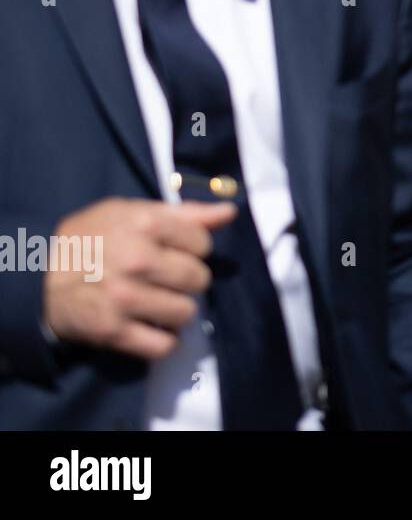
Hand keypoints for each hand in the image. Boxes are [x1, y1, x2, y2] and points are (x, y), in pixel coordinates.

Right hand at [43, 198, 237, 359]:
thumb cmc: (90, 238)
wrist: (37, 277)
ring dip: (176, 310)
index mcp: (145, 225)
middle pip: (199, 279)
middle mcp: (138, 260)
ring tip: (158, 301)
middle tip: (166, 278)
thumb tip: (229, 212)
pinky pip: (163, 345)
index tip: (175, 250)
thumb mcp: (130, 212)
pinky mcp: (114, 331)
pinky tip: (152, 327)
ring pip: (186, 312)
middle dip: (188, 279)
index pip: (202, 243)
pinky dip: (163, 340)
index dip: (192, 248)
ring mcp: (126, 298)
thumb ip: (184, 213)